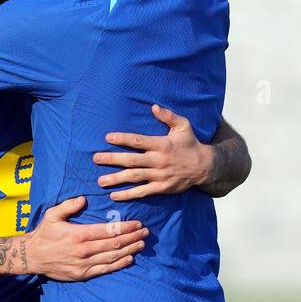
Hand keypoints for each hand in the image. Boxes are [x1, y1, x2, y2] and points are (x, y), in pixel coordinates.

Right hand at [23, 197, 146, 280]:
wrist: (31, 257)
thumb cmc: (43, 234)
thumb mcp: (52, 215)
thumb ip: (69, 206)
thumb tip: (84, 199)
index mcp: (79, 234)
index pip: (109, 230)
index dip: (126, 227)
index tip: (138, 224)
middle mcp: (84, 250)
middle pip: (114, 243)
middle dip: (132, 237)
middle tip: (145, 233)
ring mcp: (84, 264)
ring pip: (112, 256)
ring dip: (129, 250)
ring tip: (141, 244)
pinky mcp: (82, 274)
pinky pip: (105, 269)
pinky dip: (119, 264)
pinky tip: (129, 259)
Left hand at [94, 105, 213, 198]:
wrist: (204, 167)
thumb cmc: (190, 144)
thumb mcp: (183, 126)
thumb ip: (169, 116)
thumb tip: (154, 107)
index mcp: (162, 145)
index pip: (138, 141)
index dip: (122, 139)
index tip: (108, 137)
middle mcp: (159, 161)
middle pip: (132, 160)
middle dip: (112, 159)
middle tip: (96, 158)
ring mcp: (159, 176)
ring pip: (134, 177)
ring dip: (116, 179)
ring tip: (100, 181)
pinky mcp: (161, 188)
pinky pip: (142, 192)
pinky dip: (128, 194)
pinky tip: (114, 195)